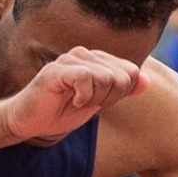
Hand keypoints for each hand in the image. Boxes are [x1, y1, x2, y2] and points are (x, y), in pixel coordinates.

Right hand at [3, 48, 147, 142]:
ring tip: (78, 103)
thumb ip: (122, 90)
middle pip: (122, 76)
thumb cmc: (61, 112)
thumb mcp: (99, 102)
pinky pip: (86, 77)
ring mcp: (70, 59)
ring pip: (106, 78)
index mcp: (97, 59)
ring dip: (95, 99)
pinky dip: (84, 96)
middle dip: (109, 98)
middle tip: (87, 104)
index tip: (98, 102)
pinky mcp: (56, 69)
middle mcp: (85, 54)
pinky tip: (72, 101)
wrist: (30, 122)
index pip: (131, 72)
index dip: (120, 94)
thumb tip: (147, 80)